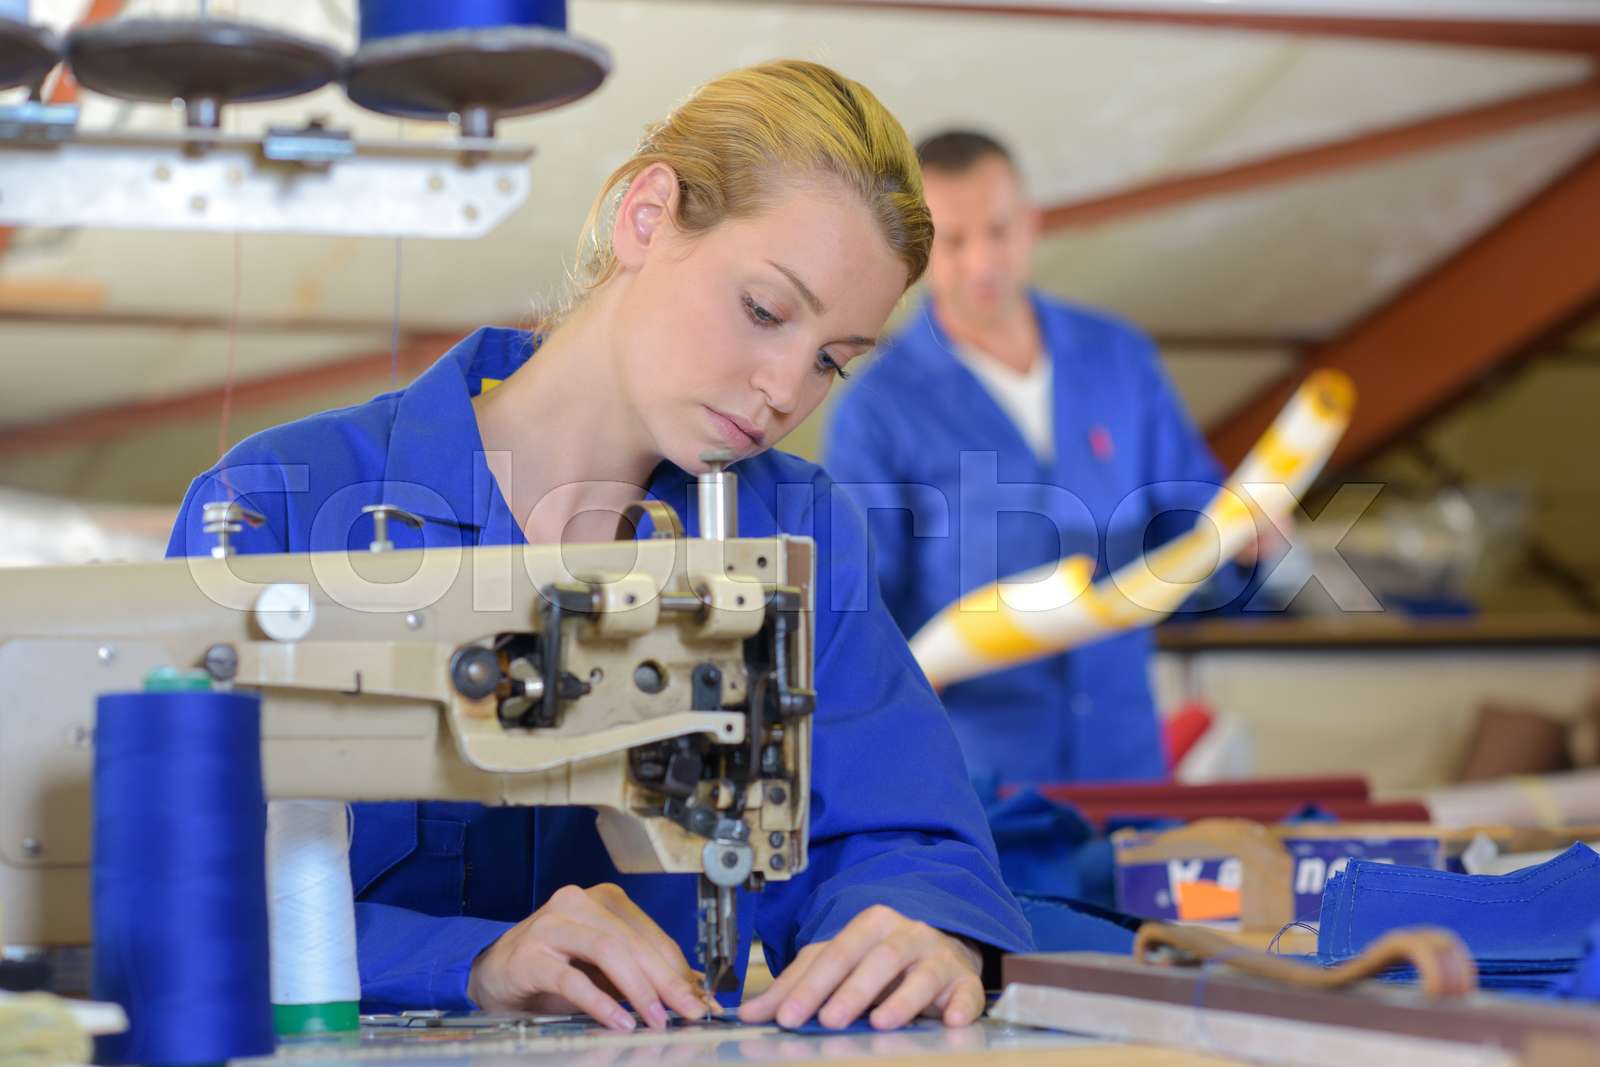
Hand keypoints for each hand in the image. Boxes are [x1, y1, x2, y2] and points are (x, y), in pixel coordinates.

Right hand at [467, 883, 710, 1031]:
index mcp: (604, 901)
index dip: (680, 971)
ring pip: (608, 951)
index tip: (700, 1001)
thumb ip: (639, 976)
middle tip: (689, 1013)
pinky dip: (600, 1002)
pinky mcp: (530, 955)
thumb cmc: (554, 969)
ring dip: (639, 989)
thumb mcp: (602, 970)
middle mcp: (579, 903)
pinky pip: (572, 978)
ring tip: (658, 1019)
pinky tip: (618, 1022)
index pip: (652, 936)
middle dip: (667, 981)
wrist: (494, 973)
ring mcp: (552, 924)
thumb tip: (691, 994)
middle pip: (635, 942)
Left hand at [737, 904, 984, 1030]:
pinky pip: (967, 993)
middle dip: (851, 991)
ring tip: (881, 1023)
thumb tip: (750, 1012)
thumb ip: (796, 986)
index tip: (785, 1016)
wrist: (941, 953)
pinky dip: (962, 1007)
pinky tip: (952, 1022)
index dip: (808, 987)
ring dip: (901, 1000)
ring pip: (920, 974)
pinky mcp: (964, 983)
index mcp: (869, 926)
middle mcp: (905, 935)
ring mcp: (937, 958)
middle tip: (829, 1019)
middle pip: (876, 959)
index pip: (834, 955)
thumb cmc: (881, 962)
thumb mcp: (837, 965)